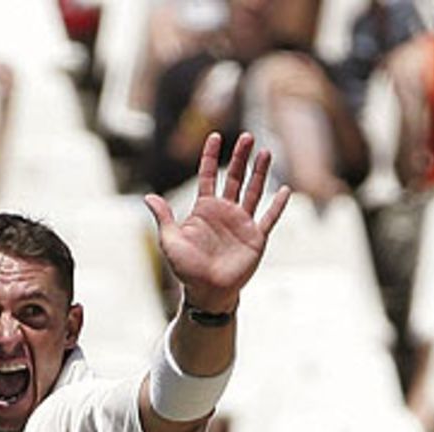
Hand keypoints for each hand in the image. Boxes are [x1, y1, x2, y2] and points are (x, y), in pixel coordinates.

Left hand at [144, 132, 289, 314]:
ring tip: (265, 152)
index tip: (215, 136)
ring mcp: (242, 223)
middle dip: (241, 157)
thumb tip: (148, 197)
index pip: (209, 176)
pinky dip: (278, 205)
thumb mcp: (170, 242)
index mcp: (205, 210)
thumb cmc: (187, 270)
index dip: (211, 156)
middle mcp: (225, 212)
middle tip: (247, 137)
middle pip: (235, 178)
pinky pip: (269, 218)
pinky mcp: (256, 238)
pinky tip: (285, 190)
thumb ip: (164, 218)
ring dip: (260, 172)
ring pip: (254, 191)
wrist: (207, 293)